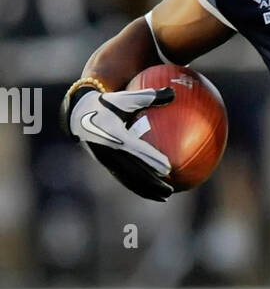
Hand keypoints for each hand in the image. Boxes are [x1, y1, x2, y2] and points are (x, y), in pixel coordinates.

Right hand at [63, 85, 175, 201]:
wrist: (78, 113)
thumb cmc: (107, 103)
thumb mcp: (125, 98)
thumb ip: (149, 96)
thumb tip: (173, 93)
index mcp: (114, 134)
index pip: (136, 149)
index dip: (151, 159)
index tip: (168, 168)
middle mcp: (109, 150)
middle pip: (133, 171)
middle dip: (151, 183)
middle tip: (170, 190)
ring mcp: (106, 159)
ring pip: (128, 178)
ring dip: (146, 189)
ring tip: (165, 196)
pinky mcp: (105, 164)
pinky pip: (123, 178)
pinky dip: (138, 186)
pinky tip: (153, 192)